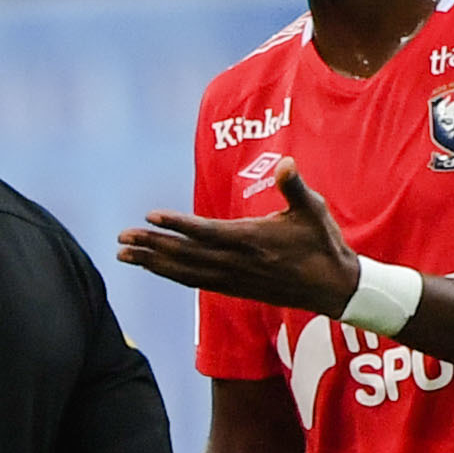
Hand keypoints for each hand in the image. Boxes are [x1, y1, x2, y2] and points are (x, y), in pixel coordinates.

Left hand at [116, 167, 364, 315]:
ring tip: (123, 254)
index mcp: (253, 241)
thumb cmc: (323, 243)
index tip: (150, 217)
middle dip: (152, 246)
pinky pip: (194, 282)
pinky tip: (152, 267)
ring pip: (184, 272)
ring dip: (152, 262)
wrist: (332, 287)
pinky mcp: (234, 288)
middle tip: (121, 238)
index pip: (207, 233)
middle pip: (186, 255)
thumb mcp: (314, 210)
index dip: (177, 226)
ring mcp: (233, 279)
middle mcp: (237, 263)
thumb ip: (295, 187)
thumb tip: (287, 164)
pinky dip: (170, 274)